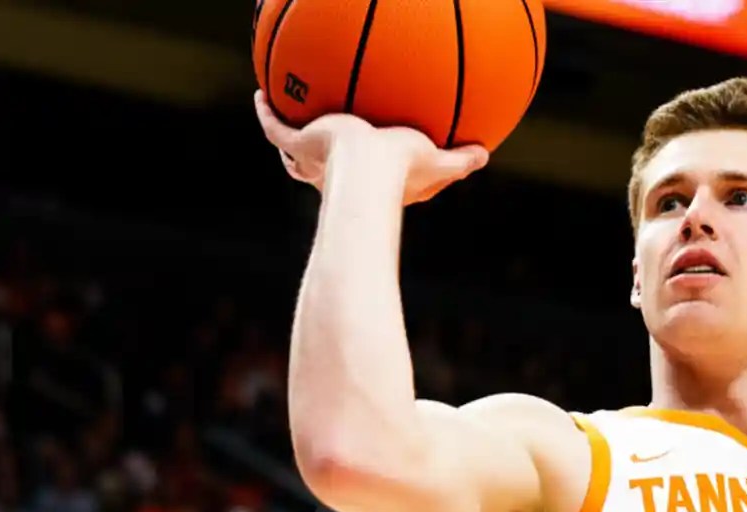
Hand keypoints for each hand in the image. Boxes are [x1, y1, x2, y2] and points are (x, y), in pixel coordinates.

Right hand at [254, 91, 487, 204]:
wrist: (370, 171)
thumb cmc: (405, 172)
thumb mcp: (439, 162)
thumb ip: (461, 161)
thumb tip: (485, 155)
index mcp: (369, 182)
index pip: (364, 180)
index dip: (366, 175)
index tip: (370, 162)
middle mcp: (338, 175)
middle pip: (322, 174)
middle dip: (319, 164)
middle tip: (320, 146)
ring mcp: (315, 160)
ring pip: (293, 157)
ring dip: (289, 144)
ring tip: (285, 123)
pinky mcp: (300, 144)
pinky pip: (274, 127)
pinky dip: (266, 112)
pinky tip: (260, 93)